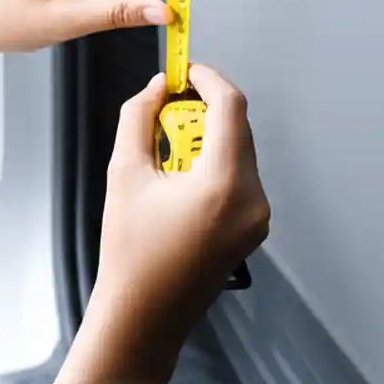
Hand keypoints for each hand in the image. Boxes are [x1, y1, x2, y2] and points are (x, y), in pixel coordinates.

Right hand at [94, 65, 269, 347]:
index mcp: (223, 182)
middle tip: (167, 107)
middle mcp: (252, 197)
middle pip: (238, 128)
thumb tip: (158, 87)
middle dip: (204, 109)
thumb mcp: (124, 173)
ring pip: (241, 151)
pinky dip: (216, 163)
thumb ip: (139, 118)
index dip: (208, 79)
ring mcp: (259, 216)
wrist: (144, 313)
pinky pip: (241, 178)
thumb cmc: (129, 248)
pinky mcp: (255, 229)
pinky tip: (182, 177)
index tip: (184, 70)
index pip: (231, 107)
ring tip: (168, 148)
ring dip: (209, 137)